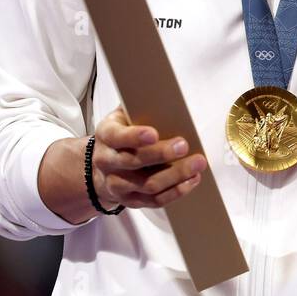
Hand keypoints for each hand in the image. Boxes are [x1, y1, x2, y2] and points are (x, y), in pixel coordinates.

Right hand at [91, 105, 206, 209]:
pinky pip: (154, 201)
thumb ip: (139, 108)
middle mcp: (107, 161)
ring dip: (176, 175)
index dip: (134, 136)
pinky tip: (191, 180)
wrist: (100, 166)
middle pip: (135, 162)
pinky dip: (175, 192)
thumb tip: (166, 94)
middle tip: (184, 145)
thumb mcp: (122, 117)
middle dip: (162, 154)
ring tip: (197, 164)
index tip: (153, 133)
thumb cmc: (120, 135)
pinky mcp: (129, 201)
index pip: (117, 137)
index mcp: (106, 136)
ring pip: (148, 185)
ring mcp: (117, 184)